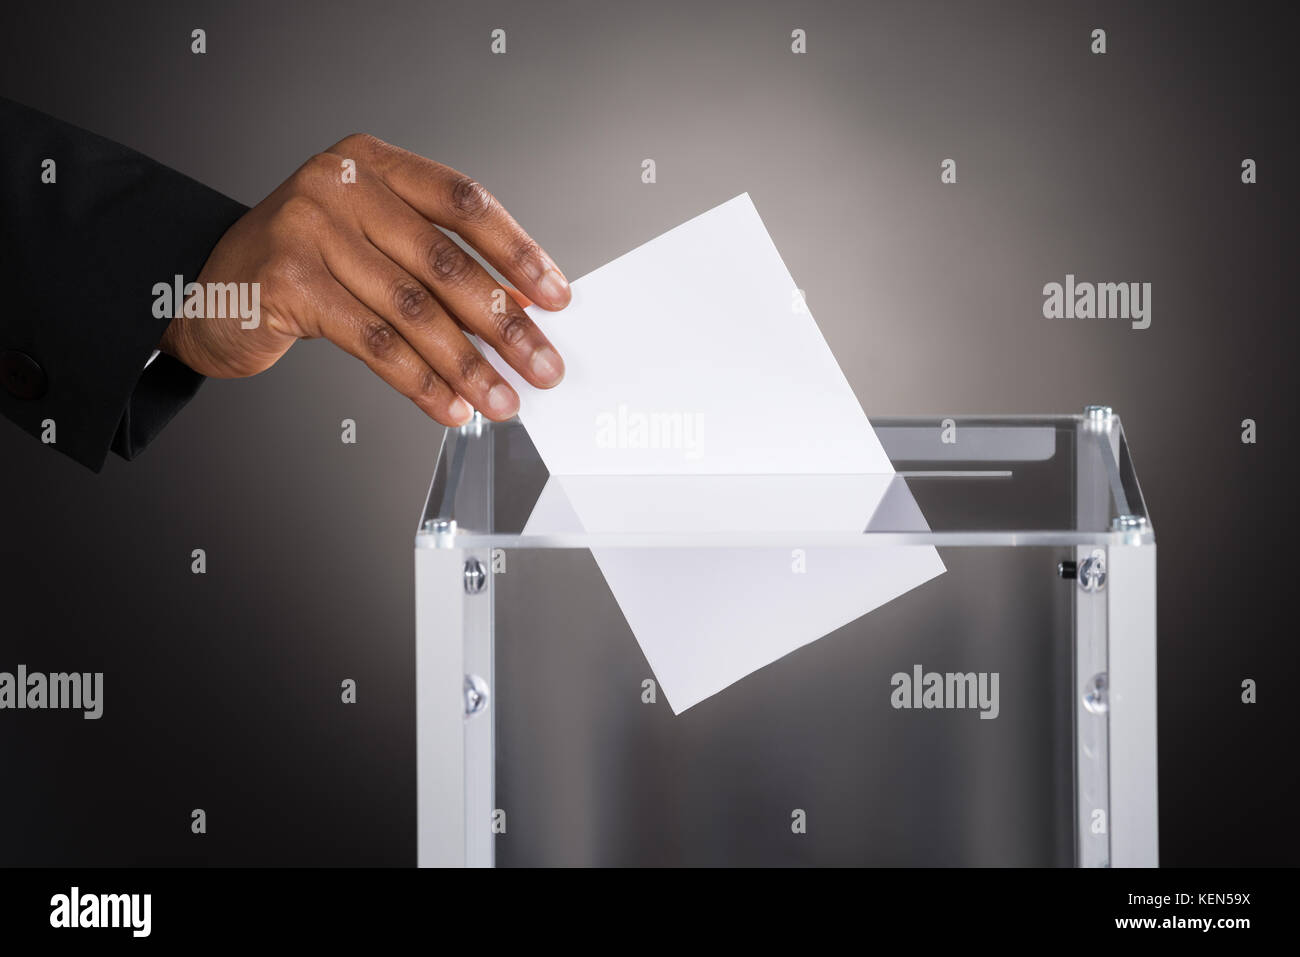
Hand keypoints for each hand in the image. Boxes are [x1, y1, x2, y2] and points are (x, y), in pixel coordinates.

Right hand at [159, 134, 569, 425]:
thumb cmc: (303, 266)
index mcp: (374, 162)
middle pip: (445, 262)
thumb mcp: (372, 244)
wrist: (208, 290)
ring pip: (412, 309)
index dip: (517, 252)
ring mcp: (308, 228)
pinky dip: (419, 380)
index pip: (464, 203)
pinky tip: (448, 405)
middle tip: (542, 364)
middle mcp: (340, 184)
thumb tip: (518, 310)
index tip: (555, 296)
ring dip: (467, 364)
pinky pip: (372, 342)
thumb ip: (434, 263)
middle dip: (504, 323)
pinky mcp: (287, 281)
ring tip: (502, 399)